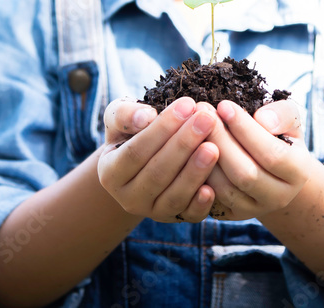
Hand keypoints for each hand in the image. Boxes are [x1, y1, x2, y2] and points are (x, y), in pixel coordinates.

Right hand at [98, 96, 219, 222]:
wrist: (144, 160)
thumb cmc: (133, 132)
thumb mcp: (121, 118)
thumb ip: (126, 114)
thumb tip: (146, 117)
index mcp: (110, 172)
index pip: (136, 151)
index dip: (162, 129)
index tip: (186, 104)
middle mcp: (128, 198)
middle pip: (157, 173)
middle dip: (183, 144)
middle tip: (207, 119)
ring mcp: (152, 212)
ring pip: (174, 196)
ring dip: (195, 172)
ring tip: (214, 147)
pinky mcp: (175, 219)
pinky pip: (188, 215)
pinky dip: (200, 204)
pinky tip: (212, 188)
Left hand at [201, 99, 312, 220]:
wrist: (273, 170)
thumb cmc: (279, 136)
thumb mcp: (289, 121)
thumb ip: (282, 115)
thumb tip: (262, 119)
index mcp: (298, 173)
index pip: (272, 154)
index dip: (246, 130)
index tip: (224, 105)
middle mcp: (278, 197)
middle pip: (245, 174)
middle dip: (221, 141)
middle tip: (203, 113)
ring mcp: (253, 210)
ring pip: (224, 189)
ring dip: (204, 156)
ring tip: (193, 126)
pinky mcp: (230, 214)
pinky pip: (210, 198)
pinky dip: (198, 173)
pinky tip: (191, 147)